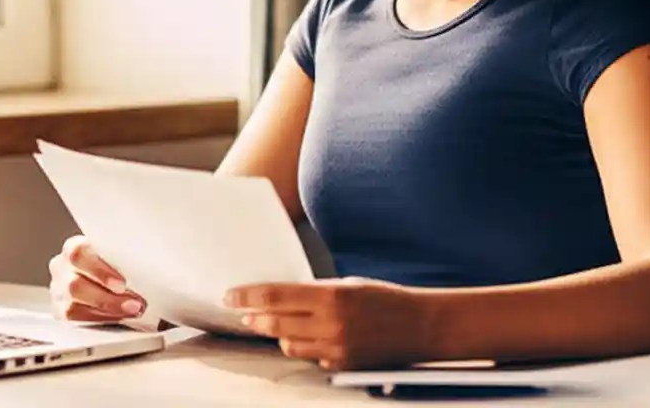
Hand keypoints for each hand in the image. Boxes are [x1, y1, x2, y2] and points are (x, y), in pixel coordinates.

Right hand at [48, 235, 146, 321]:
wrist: (107, 277)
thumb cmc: (117, 262)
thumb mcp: (119, 254)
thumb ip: (126, 258)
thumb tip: (152, 266)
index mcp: (74, 248)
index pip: (78, 254)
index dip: (100, 270)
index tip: (122, 284)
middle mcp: (62, 269)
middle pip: (75, 285)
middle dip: (108, 298)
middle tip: (134, 304)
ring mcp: (59, 292)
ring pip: (73, 307)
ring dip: (107, 311)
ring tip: (131, 312)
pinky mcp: (62, 312)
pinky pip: (76, 321)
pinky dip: (101, 320)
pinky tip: (118, 317)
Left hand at [224, 277, 434, 370]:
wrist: (420, 326)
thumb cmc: (384, 299)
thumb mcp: (347, 285)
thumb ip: (314, 292)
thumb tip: (277, 296)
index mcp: (331, 296)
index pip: (275, 296)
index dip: (246, 296)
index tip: (229, 295)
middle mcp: (330, 324)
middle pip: (274, 322)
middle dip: (253, 317)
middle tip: (242, 312)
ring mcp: (335, 348)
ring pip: (287, 343)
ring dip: (277, 333)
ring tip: (275, 324)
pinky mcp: (341, 365)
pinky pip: (308, 357)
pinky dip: (302, 347)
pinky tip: (306, 338)